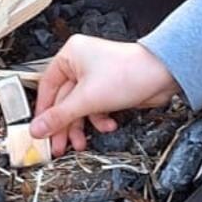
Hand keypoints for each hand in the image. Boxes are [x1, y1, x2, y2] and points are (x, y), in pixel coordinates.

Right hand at [30, 37, 177, 153]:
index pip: (47, 87)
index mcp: (70, 55)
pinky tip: (108, 125)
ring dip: (82, 126)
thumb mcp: (87, 99)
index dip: (43, 112)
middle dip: (64, 125)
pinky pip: (96, 108)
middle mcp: (81, 63)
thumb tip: (37, 128)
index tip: (39, 132)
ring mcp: (96, 76)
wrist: (163, 74)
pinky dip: (101, 119)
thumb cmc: (130, 72)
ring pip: (80, 107)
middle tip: (58, 146)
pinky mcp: (110, 88)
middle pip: (64, 101)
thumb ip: (60, 116)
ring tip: (81, 143)